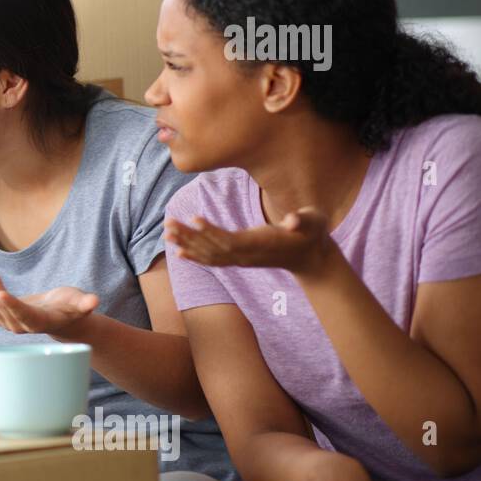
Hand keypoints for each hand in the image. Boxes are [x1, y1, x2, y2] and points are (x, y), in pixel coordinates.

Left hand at [0, 256, 98, 338]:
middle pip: (0, 306)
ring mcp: (8, 324)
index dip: (12, 305)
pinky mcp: (0, 318)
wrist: (58, 318)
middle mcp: (20, 326)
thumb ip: (85, 303)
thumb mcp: (79, 304)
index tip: (0, 293)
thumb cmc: (70, 308)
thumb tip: (95, 301)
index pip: (23, 315)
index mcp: (38, 322)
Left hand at [164, 207, 334, 276]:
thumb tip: (293, 220)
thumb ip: (303, 220)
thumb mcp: (313, 222)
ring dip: (187, 245)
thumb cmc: (311, 233)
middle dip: (190, 236)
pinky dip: (195, 256)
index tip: (194, 219)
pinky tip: (179, 253)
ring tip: (166, 234)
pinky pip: (214, 261)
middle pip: (214, 248)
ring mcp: (242, 260)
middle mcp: (247, 255)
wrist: (311, 257)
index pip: (232, 239)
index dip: (212, 231)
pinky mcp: (240, 260)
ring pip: (210, 255)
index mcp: (261, 243)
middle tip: (168, 224)